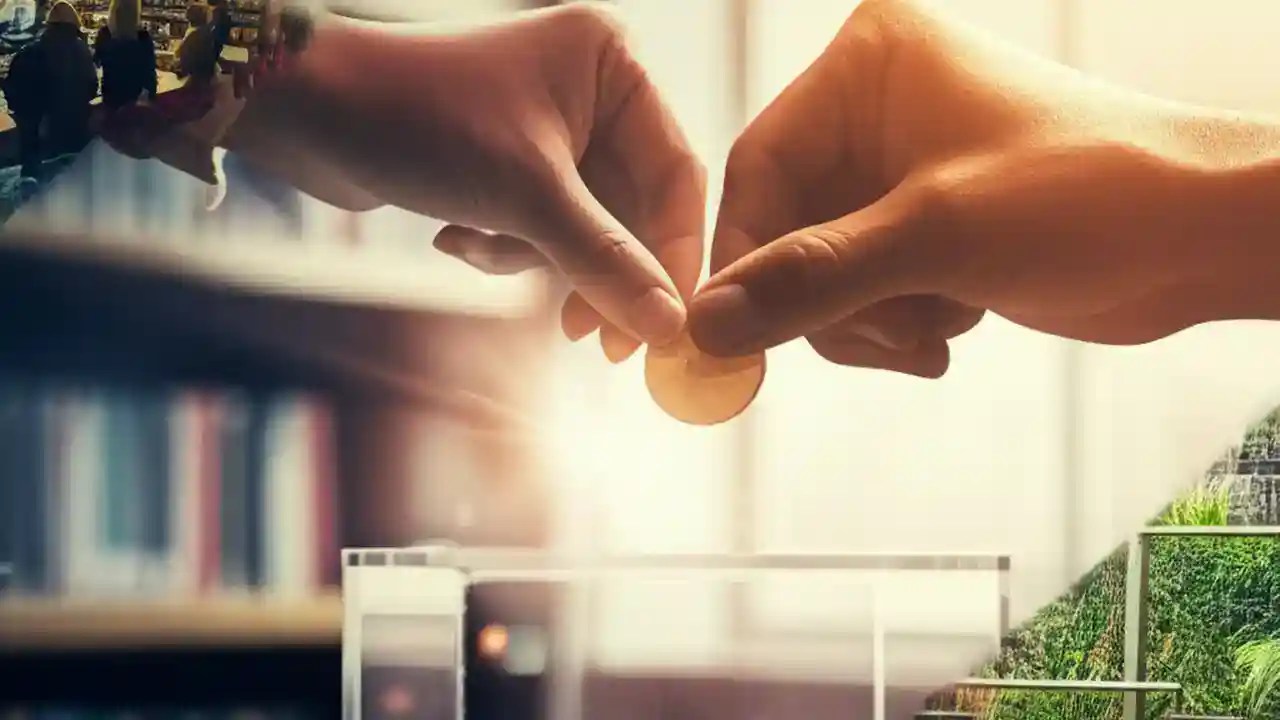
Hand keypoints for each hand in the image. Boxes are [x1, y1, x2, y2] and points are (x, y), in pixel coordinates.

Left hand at [224, 4, 704, 360]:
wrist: (307, 111)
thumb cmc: (420, 119)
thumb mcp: (526, 195)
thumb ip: (605, 261)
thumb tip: (668, 327)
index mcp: (614, 64)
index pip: (677, 171)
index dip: (676, 253)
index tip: (671, 325)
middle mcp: (591, 89)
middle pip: (633, 207)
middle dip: (605, 270)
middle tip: (605, 343)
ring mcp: (552, 126)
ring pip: (586, 226)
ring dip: (542, 259)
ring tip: (490, 255)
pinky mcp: (514, 161)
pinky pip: (542, 226)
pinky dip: (506, 246)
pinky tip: (455, 236)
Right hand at [689, 0, 1273, 376]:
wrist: (1204, 234)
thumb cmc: (1091, 197)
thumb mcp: (935, 237)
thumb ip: (812, 279)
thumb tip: (707, 326)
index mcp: (869, 65)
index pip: (760, 165)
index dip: (745, 256)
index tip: (732, 334)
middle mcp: (877, 105)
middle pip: (788, 223)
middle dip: (829, 297)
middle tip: (881, 342)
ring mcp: (902, 163)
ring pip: (823, 264)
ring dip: (868, 318)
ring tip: (936, 329)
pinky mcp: (927, 214)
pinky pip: (865, 281)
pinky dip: (896, 319)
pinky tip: (957, 321)